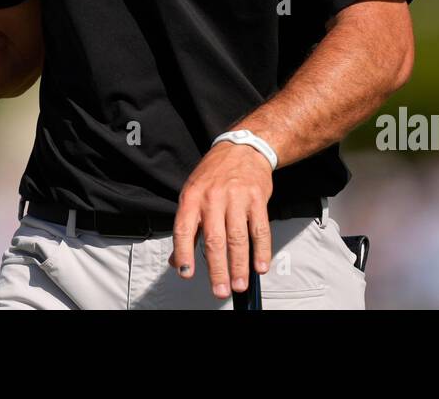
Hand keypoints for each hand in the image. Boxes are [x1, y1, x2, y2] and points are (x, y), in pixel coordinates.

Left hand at [169, 140, 273, 299]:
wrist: (243, 148)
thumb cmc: (214, 174)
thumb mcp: (192, 194)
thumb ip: (187, 228)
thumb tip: (177, 261)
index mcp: (192, 197)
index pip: (184, 229)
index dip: (184, 253)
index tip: (186, 273)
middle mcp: (212, 197)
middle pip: (214, 239)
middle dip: (217, 269)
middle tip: (220, 290)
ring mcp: (236, 197)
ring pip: (238, 238)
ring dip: (240, 265)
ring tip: (239, 284)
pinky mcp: (257, 198)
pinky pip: (260, 229)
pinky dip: (261, 250)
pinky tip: (261, 266)